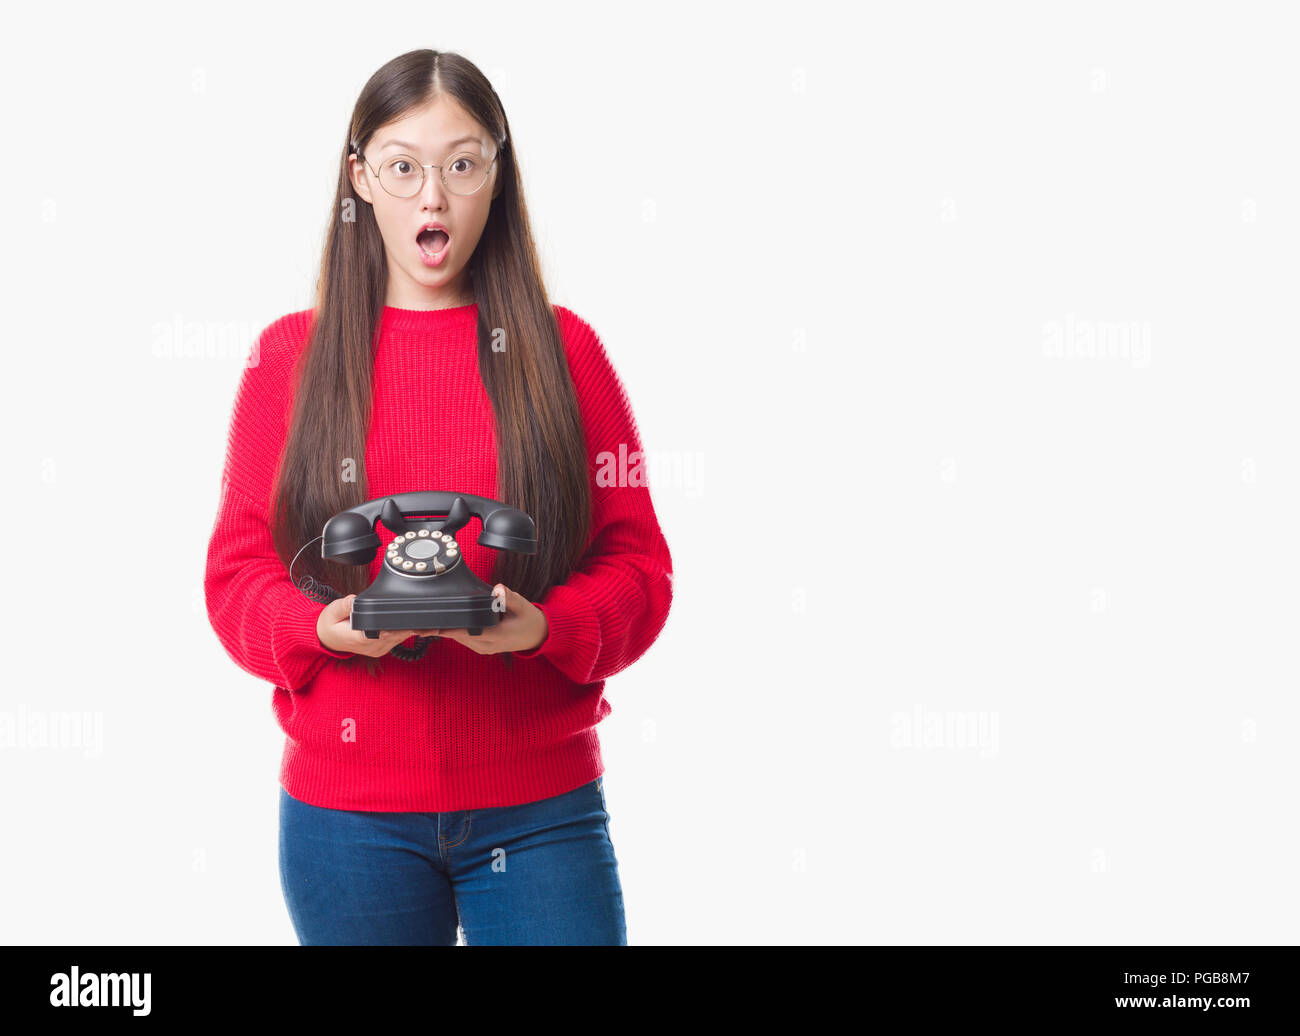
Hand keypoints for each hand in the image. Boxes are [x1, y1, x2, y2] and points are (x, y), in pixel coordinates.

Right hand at [316, 594, 440, 657]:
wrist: (326, 638)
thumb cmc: (329, 625)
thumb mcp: (332, 611)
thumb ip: (343, 606)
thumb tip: (353, 600)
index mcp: (361, 639)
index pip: (385, 633)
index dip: (398, 625)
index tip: (408, 616)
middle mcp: (373, 646)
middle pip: (397, 634)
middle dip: (408, 623)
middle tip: (422, 611)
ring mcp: (379, 649)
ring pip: (400, 637)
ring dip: (408, 627)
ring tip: (421, 615)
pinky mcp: (382, 648)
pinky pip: (397, 639)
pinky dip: (403, 630)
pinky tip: (411, 621)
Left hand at [425, 584, 547, 654]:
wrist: (538, 635)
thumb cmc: (530, 620)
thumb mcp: (524, 606)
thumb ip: (510, 598)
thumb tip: (498, 589)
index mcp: (496, 637)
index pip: (464, 633)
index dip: (445, 630)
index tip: (428, 627)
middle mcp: (487, 646)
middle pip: (456, 637)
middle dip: (437, 631)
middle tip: (415, 626)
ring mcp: (484, 649)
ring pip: (458, 639)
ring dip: (443, 633)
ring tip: (422, 627)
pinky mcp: (482, 647)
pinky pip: (463, 640)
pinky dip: (452, 633)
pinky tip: (441, 627)